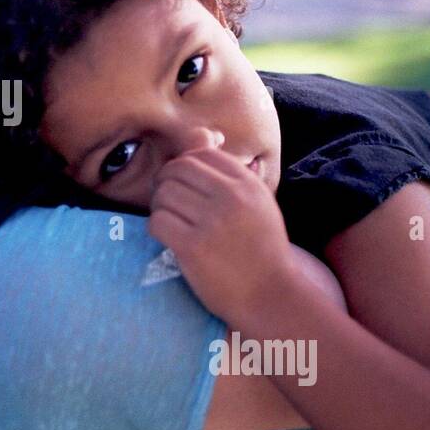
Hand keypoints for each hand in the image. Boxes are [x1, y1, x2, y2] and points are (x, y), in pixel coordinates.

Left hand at [147, 132, 296, 321]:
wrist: (272, 296)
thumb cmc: (260, 247)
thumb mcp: (253, 202)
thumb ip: (226, 170)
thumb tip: (199, 133)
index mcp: (247, 182)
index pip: (200, 154)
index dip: (184, 167)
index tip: (185, 187)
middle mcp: (231, 197)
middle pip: (176, 170)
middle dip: (166, 184)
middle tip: (170, 204)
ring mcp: (212, 222)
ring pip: (163, 194)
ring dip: (160, 207)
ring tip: (172, 222)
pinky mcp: (193, 247)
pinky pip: (157, 222)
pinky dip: (157, 228)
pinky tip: (169, 238)